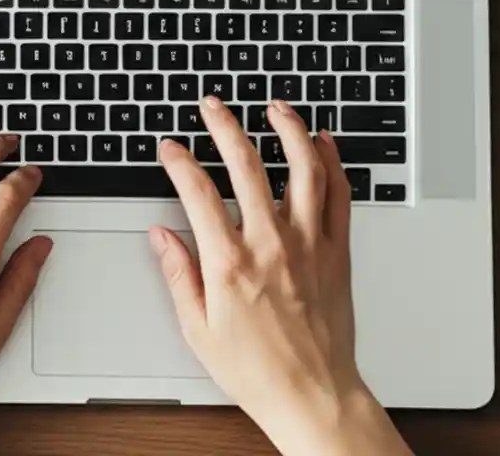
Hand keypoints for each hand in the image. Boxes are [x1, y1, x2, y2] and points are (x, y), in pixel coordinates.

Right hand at [152, 97, 410, 455]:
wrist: (312, 393)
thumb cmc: (257, 369)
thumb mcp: (198, 328)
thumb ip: (179, 274)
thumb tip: (161, 236)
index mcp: (230, 263)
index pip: (197, 192)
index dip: (180, 161)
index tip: (171, 148)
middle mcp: (271, 244)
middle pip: (246, 165)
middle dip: (225, 126)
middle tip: (213, 106)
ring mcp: (308, 244)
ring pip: (302, 168)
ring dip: (288, 129)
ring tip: (275, 107)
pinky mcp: (336, 251)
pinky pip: (338, 194)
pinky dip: (332, 162)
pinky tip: (323, 143)